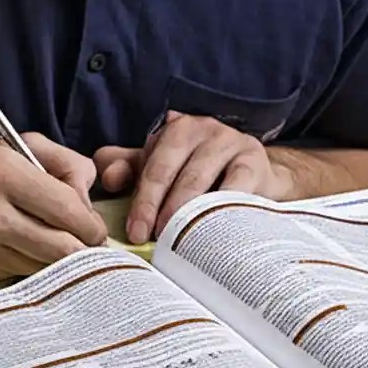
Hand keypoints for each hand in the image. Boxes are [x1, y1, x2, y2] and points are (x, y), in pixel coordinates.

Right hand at [0, 133, 107, 283]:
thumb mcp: (19, 146)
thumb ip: (67, 165)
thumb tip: (90, 207)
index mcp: (3, 171)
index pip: (69, 210)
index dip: (91, 226)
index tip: (94, 230)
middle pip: (62, 249)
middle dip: (81, 250)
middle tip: (83, 246)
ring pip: (43, 267)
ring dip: (52, 259)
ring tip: (44, 241)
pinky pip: (17, 276)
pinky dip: (23, 265)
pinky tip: (11, 249)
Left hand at [94, 111, 296, 243]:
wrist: (259, 177)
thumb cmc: (203, 174)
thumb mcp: (165, 168)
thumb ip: (130, 169)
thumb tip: (107, 176)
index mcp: (176, 129)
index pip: (150, 164)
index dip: (140, 199)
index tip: (133, 231)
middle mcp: (202, 128)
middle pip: (170, 169)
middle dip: (154, 206)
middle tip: (145, 238)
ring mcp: (230, 142)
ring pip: (199, 179)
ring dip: (183, 211)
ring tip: (173, 238)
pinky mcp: (254, 162)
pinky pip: (234, 188)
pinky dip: (218, 211)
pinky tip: (208, 232)